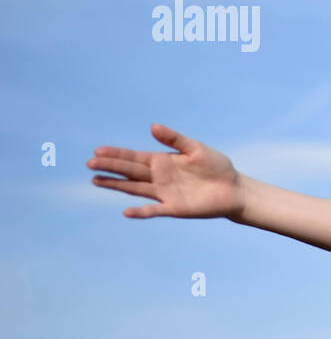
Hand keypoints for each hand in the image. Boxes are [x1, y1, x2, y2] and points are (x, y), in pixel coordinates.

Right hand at [88, 123, 243, 218]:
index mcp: (162, 161)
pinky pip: (154, 210)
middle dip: (110, 167)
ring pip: (135, 189)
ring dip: (116, 186)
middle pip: (129, 171)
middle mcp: (159, 177)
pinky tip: (126, 212)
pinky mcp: (174, 208)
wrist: (234, 189)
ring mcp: (164, 193)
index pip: (134, 157)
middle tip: (89, 163)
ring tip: (95, 180)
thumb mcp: (196, 149)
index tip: (98, 151)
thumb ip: (175, 139)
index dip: (116, 154)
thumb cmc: (216, 167)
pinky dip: (141, 212)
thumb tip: (152, 127)